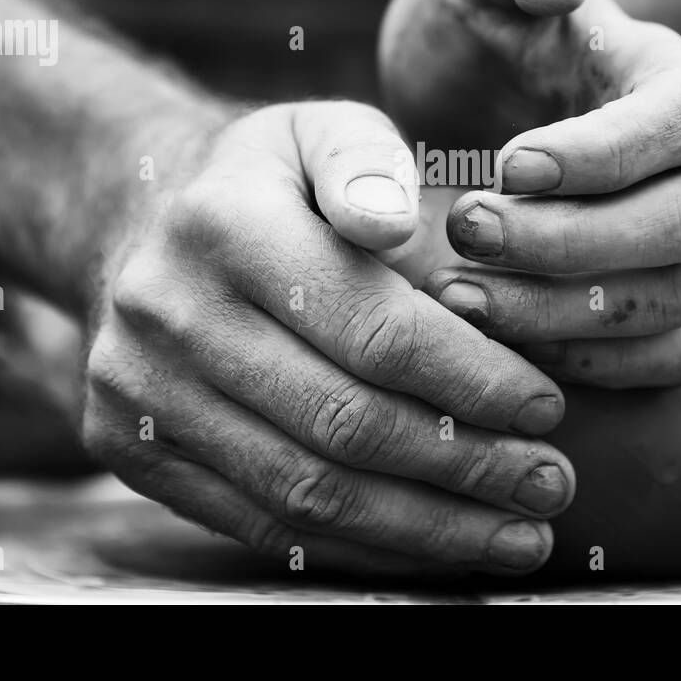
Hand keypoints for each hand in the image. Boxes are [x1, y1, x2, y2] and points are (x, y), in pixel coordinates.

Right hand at [82, 101, 574, 576]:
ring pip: (304, 491)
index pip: (371, 327)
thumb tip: (394, 222)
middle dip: (464, 465)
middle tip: (549, 483)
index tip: (545, 407)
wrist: (141, 227)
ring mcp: (139, 390)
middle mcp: (168, 312)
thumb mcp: (319, 132)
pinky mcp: (130, 449)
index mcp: (224, 224)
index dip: (470, 378)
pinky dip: (359, 547)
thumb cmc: (268, 183)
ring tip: (514, 536)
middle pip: (342, 422)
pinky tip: (431, 543)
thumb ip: (367, 162)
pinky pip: (260, 524)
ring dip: (425, 526)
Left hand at [379, 0, 680, 386]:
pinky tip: (509, 344)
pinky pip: (674, 358)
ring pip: (674, 302)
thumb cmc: (474, 33)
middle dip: (570, 240)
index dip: (607, 152)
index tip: (504, 163)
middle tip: (465, 227)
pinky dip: (600, 363)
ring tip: (459, 294)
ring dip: (566, 310)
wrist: (465, 116)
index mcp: (666, 79)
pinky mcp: (666, 311)